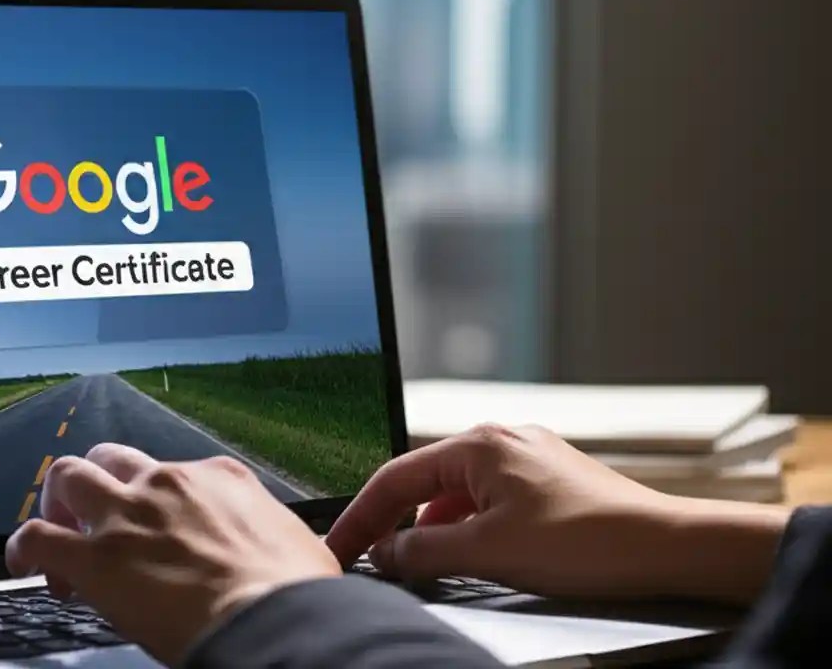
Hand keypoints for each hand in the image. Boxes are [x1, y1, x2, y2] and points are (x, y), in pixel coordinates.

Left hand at [5, 444, 339, 664]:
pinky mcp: (96, 558)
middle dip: (98, 484)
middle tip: (96, 522)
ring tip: (59, 532)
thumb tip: (286, 557)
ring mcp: (129, 515)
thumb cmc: (292, 594)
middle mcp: (169, 483)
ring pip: (69, 475)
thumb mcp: (297, 547)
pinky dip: (23, 545)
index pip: (176, 472)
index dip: (156, 502)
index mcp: (220, 479)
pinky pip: (37, 536)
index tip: (155, 533)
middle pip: (112, 457)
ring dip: (57, 501)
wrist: (274, 620)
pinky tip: (23, 562)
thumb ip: (271, 540)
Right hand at [326, 424, 791, 604]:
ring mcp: (527, 459)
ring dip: (434, 530)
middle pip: (424, 482)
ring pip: (456, 494)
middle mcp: (501, 441)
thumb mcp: (489, 551)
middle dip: (395, 523)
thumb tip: (385, 553)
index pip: (396, 477)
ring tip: (423, 566)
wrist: (666, 547)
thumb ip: (425, 551)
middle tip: (372, 560)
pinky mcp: (547, 482)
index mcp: (480, 444)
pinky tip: (472, 556)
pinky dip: (467, 529)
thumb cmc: (589, 539)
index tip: (341, 547)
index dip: (361, 517)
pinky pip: (487, 502)